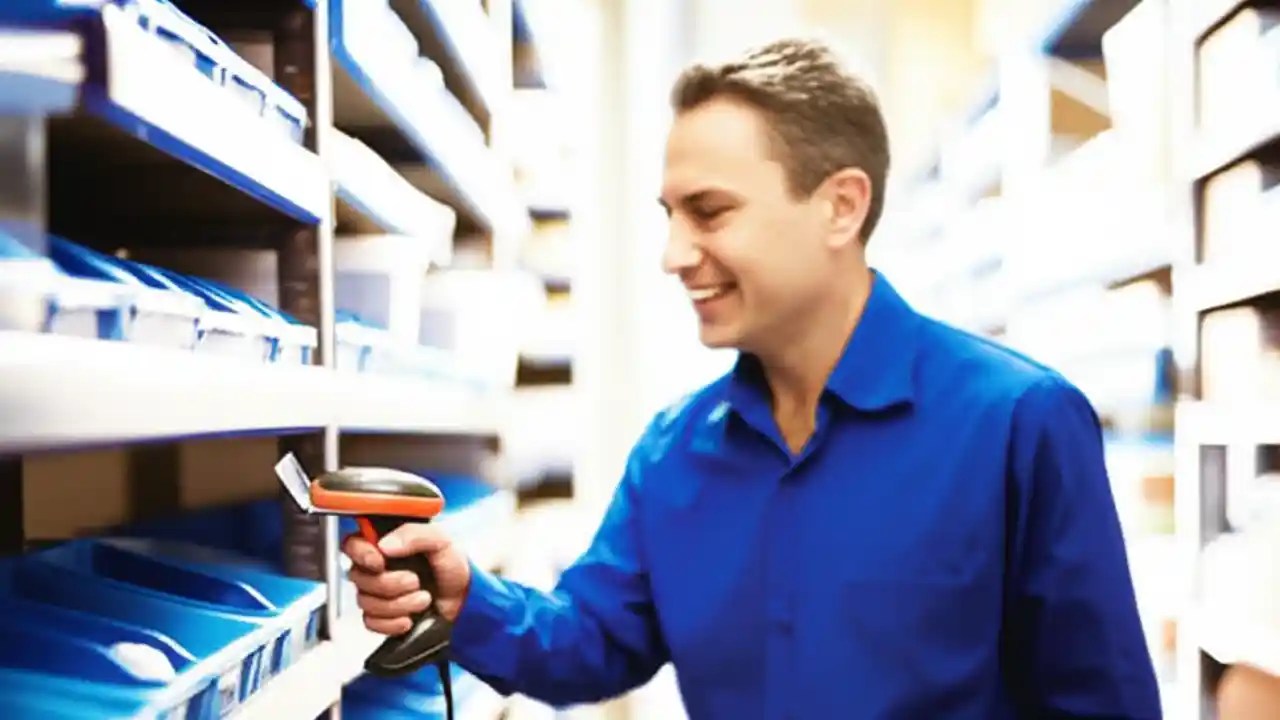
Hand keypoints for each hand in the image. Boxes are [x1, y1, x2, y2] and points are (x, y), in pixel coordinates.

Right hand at [342, 523, 471, 635]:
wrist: (464, 599)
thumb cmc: (452, 566)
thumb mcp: (441, 540)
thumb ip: (414, 534)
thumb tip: (385, 544)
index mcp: (386, 543)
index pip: (352, 544)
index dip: (361, 554)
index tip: (379, 561)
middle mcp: (377, 567)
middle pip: (359, 578)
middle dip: (391, 584)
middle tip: (416, 581)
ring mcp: (377, 593)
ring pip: (366, 602)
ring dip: (399, 604)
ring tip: (423, 598)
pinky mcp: (381, 616)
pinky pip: (371, 622)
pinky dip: (393, 623)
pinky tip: (410, 618)